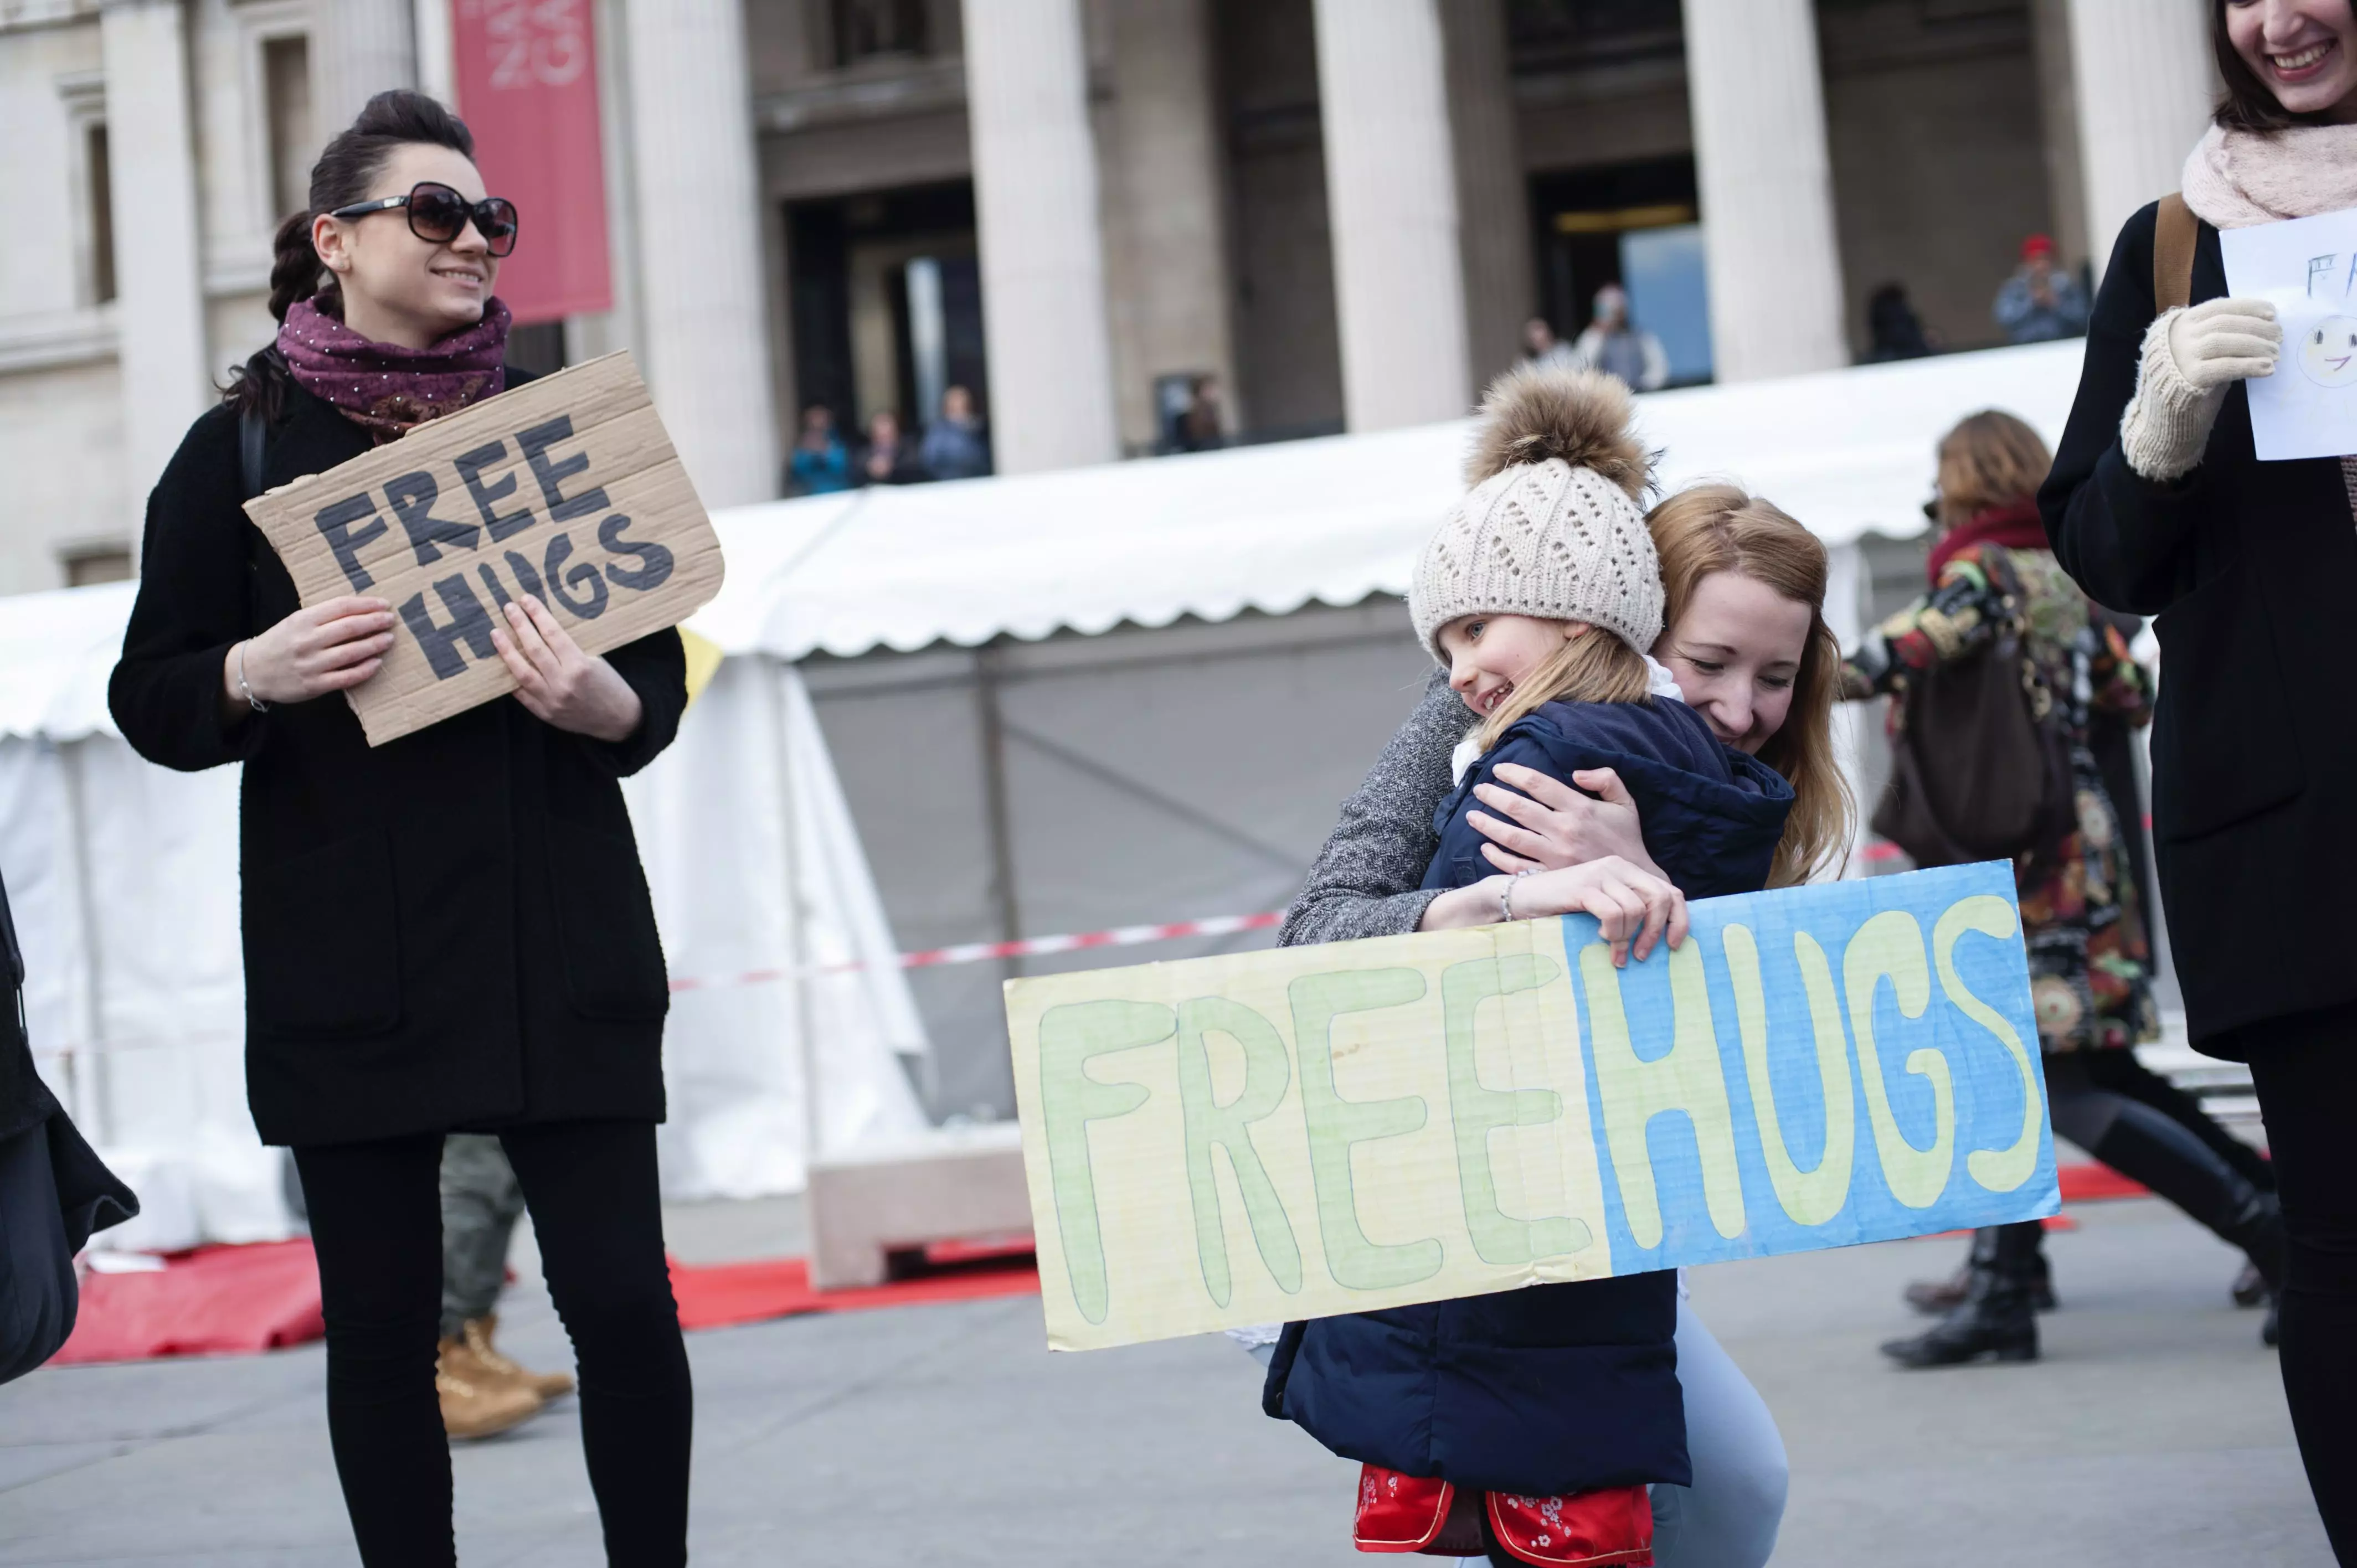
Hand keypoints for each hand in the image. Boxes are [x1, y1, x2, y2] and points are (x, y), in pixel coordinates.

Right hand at [224, 596, 394, 711]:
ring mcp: (312, 664)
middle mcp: (307, 640)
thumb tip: (360, 610)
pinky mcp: (315, 685)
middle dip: (375, 622)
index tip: (384, 604)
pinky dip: (365, 669)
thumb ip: (322, 616)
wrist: (251, 670)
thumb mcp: (295, 622)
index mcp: (302, 620)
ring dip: (374, 644)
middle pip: (350, 628)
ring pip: (351, 652)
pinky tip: (377, 662)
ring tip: (388, 639)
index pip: (341, 607)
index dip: (366, 605)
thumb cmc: (280, 642)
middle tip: (390, 620)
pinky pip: (347, 677)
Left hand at [490, 596, 644, 742]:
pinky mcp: (545, 713)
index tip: (526, 600)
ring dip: (507, 651)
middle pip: (535, 648)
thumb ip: (571, 649)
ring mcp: (552, 700)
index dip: (537, 614)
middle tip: (508, 609)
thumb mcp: (597, 661)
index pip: (553, 634)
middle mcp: (563, 682)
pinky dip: (511, 678)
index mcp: (580, 665)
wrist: (619, 721)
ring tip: (496, 634)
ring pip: (522, 672)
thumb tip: (545, 630)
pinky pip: (522, 694)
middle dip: (520, 625)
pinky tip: (503, 664)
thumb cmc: (611, 686)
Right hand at [1417, 856, 1685, 966]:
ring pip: (1637, 909)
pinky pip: (1614, 914)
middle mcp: (1617, 866)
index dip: (1679, 919)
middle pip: (1660, 898)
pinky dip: (1613, 934)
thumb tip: (1658, 939)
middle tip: (1643, 955)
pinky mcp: (1584, 886)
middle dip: (1656, 931)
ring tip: (1616, 954)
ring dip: (1628, 938)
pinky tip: (1601, 939)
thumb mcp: (1602, 906)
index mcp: (1626, 869)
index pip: (1670, 890)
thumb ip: (1627, 910)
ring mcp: (1600, 874)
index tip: (1675, 946)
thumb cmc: (1562, 907)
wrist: (1521, 897)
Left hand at [1469, 764, 1661, 878]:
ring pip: (1512, 837)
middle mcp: (1563, 830)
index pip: (1539, 785)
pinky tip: (1485, 847)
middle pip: (1519, 808)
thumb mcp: (1625, 803)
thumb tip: (1576, 773)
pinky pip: (1517, 866)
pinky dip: (1498, 857)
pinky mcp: (1551, 876)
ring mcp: (1555, 856)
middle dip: (1494, 796)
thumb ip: (1606, 779)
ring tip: (1471, 815)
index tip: (1499, 769)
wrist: (1633, 880)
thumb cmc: (1627, 839)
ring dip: (1488, 825)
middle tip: (1478, 789)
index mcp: (1579, 808)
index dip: (1515, 774)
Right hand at [2165, 296, 2279, 388]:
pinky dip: (2248, 366)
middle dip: (2256, 327)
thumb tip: (2263, 326)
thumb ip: (2222, 336)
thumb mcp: (2201, 350)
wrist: (2166, 414)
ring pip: (2224, 341)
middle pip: (2224, 323)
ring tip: (2275, 354)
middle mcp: (2180, 336)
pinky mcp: (2190, 377)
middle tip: (2279, 336)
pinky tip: (2266, 369)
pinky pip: (2224, 367)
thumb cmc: (2189, 379)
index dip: (2248, 307)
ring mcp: (2183, 356)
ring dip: (2255, 346)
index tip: (2272, 312)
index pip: (2219, 307)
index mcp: (2183, 323)